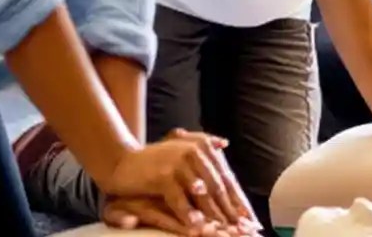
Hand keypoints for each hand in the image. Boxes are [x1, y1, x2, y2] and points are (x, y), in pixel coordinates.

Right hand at [102, 129, 258, 233]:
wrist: (122, 162)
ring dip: (214, 216)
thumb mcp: (179, 149)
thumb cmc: (154, 160)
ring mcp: (179, 163)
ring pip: (202, 195)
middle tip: (242, 231)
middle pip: (218, 188)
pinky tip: (195, 228)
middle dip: (230, 212)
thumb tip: (224, 143)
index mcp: (202, 148)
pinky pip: (180, 200)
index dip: (238, 200)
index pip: (225, 178)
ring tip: (224, 232)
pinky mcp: (164, 176)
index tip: (249, 219)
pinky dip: (188, 215)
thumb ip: (203, 144)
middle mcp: (194, 152)